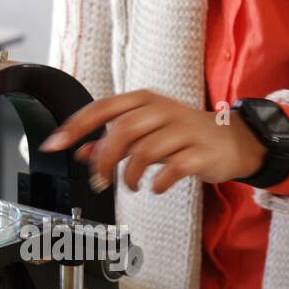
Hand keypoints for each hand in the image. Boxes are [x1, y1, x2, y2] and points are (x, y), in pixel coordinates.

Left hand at [40, 89, 267, 193]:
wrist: (233, 142)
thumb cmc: (184, 136)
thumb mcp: (146, 134)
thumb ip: (113, 142)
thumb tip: (81, 152)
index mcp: (145, 100)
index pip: (102, 108)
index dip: (76, 126)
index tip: (55, 145)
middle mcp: (163, 109)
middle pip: (122, 130)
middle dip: (104, 159)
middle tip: (101, 180)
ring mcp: (184, 130)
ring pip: (145, 151)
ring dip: (130, 175)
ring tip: (132, 184)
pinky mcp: (201, 152)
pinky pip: (173, 169)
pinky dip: (158, 183)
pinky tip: (155, 187)